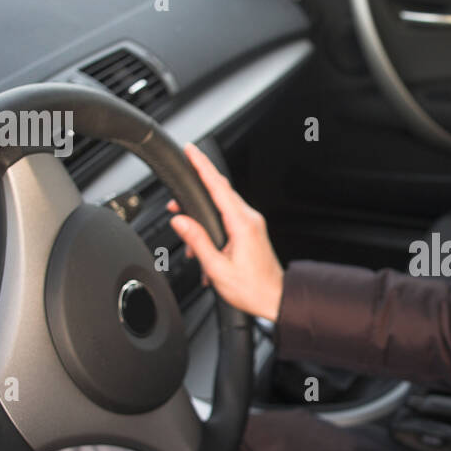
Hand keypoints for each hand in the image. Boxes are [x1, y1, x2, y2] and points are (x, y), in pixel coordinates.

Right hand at [166, 142, 284, 322]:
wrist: (276, 299)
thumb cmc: (252, 289)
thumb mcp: (218, 268)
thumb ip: (198, 241)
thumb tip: (180, 220)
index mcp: (241, 224)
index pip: (218, 186)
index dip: (202, 166)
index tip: (191, 150)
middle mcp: (249, 219)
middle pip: (220, 191)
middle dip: (196, 189)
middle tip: (175, 196)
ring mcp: (252, 224)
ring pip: (222, 205)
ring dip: (202, 213)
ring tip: (187, 233)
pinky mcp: (251, 231)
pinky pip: (228, 217)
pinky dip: (212, 224)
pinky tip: (203, 245)